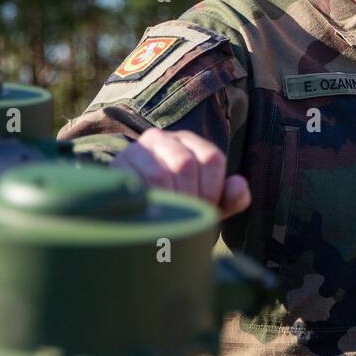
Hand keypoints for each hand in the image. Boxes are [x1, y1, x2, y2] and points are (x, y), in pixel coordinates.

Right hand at [112, 128, 250, 219]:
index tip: (205, 208)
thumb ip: (231, 197)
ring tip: (168, 217)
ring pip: (160, 173)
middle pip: (185, 165)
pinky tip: (151, 212)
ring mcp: (138, 150)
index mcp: (190, 142)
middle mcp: (164, 138)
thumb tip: (239, 184)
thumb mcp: (208, 204)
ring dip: (168, 201)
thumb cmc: (179, 205)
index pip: (212, 158)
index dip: (212, 189)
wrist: (135, 212)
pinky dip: (147, 202)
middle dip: (189, 197)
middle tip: (185, 216)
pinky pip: (135, 183)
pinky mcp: (117, 166)